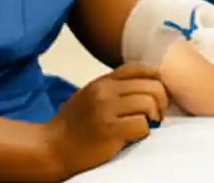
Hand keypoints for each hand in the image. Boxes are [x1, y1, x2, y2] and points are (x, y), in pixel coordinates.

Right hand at [42, 64, 169, 177]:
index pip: (138, 68)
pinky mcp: (110, 130)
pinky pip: (142, 125)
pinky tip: (135, 135)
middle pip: (151, 85)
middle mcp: (104, 92)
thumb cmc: (73, 125)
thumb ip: (114, 88)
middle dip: (162, 100)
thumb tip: (147, 84)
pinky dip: (144, 131)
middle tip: (158, 113)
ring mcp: (106, 110)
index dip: (156, 78)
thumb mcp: (90, 95)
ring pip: (149, 103)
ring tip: (149, 123)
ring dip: (155, 115)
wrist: (52, 147)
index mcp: (102, 82)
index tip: (159, 92)